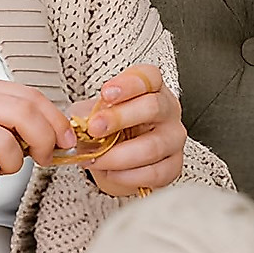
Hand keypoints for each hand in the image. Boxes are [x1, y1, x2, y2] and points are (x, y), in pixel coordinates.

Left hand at [71, 64, 185, 196]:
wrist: (117, 156)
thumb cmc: (111, 128)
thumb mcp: (94, 112)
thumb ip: (87, 113)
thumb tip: (79, 122)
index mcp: (151, 88)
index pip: (148, 77)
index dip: (128, 84)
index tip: (106, 93)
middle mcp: (167, 110)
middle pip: (152, 107)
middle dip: (119, 118)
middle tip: (94, 128)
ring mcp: (173, 138)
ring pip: (153, 146)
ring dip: (118, 155)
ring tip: (96, 158)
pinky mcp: (173, 165)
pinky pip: (155, 172)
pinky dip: (128, 175)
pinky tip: (111, 172)